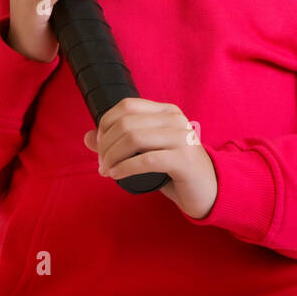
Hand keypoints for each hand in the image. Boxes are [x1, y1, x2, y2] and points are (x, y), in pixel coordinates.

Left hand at [84, 98, 217, 218]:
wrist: (209, 190)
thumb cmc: (174, 169)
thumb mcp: (147, 151)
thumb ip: (119, 143)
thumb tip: (87, 137)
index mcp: (167, 111)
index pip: (127, 105)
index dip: (106, 123)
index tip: (99, 144)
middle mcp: (175, 119)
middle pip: (127, 123)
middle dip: (106, 145)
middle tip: (101, 164)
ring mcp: (182, 138)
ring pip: (134, 139)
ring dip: (112, 157)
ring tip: (106, 170)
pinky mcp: (184, 160)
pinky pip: (146, 160)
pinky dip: (125, 168)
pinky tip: (116, 175)